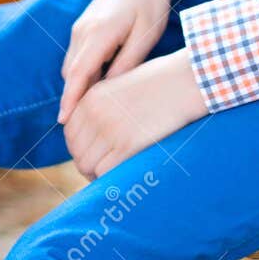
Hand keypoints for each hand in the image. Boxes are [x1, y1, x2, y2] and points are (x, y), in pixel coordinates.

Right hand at [59, 0, 172, 123]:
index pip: (77, 74)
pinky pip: (79, 56)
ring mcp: (80, 27)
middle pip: (72, 74)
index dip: (70, 100)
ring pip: (74, 66)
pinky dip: (85, 72)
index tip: (63, 122)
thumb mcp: (146, 36)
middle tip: (87, 125)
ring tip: (97, 109)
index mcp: (99, 33)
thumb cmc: (150, 2)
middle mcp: (83, 31)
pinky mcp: (84, 26)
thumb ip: (127, 64)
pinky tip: (103, 83)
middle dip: (75, 98)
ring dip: (81, 85)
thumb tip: (110, 92)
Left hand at [60, 49, 206, 179]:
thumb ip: (104, 103)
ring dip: (96, 174)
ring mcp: (110, 129)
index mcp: (93, 96)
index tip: (94, 155)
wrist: (188, 81)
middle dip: (87, 163)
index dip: (80, 148)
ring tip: (113, 175)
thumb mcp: (124, 83)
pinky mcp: (128, 145)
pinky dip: (109, 179)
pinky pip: (104, 172)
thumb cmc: (164, 81)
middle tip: (104, 169)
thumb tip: (96, 132)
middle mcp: (96, 113)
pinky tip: (121, 177)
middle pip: (76, 151)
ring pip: (86, 164)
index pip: (70, 132)